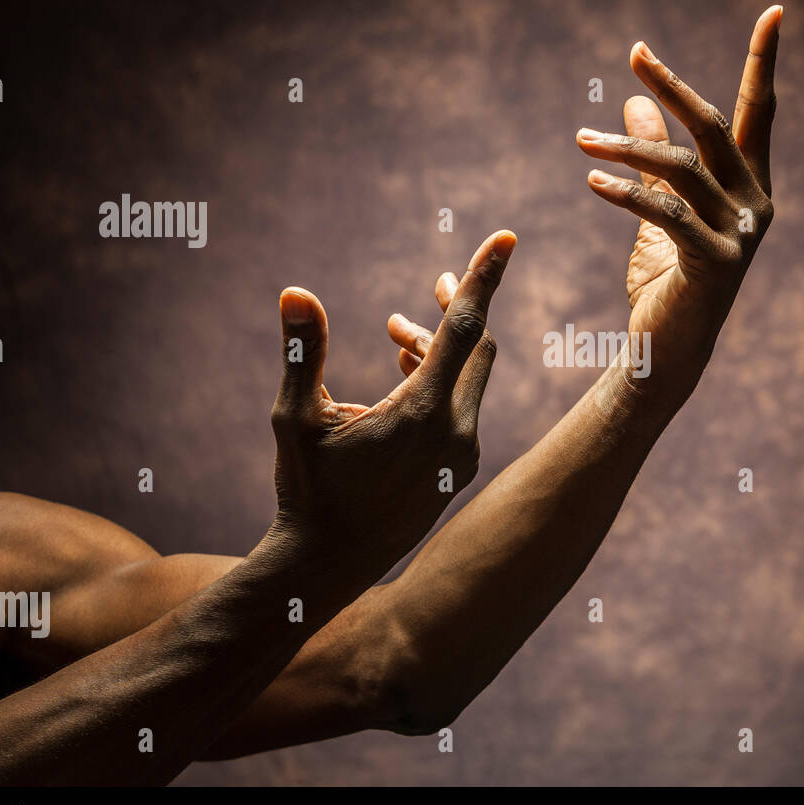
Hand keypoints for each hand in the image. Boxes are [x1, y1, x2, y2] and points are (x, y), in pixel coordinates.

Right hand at [269, 230, 515, 569]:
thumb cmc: (308, 491)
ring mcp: (464, 453)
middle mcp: (457, 431)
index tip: (508, 237)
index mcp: (424, 412)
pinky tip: (407, 375)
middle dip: (452, 312)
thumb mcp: (297, 420)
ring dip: (438, 350)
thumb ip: (303, 353)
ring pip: (469, 379)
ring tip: (395, 337)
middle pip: (475, 347)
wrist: (328, 566)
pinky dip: (443, 381)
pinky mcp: (461, 468)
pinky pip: (465, 407)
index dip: (484, 277)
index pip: (465, 327)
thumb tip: (295, 292)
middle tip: (428, 286)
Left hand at [575, 5, 780, 410]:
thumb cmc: (667, 280)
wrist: (667, 352)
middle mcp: (757, 204)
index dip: (764, 63)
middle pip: (715, 128)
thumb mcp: (658, 208)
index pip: (757, 113)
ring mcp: (741, 235)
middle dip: (674, 87)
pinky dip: (626, 192)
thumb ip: (652, 155)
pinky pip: (667, 214)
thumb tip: (633, 100)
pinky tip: (593, 180)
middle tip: (634, 55)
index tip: (773, 11)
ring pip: (681, 170)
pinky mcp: (716, 263)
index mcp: (750, 185)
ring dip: (626, 148)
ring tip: (580, 139)